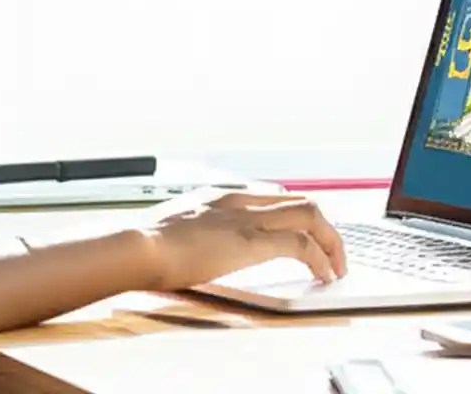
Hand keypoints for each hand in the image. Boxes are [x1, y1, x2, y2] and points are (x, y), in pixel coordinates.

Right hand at [142, 191, 346, 290]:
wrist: (133, 245)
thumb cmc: (141, 245)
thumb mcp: (170, 230)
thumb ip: (187, 232)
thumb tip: (181, 248)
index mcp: (219, 197)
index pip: (273, 196)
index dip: (296, 215)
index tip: (305, 233)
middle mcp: (239, 201)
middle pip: (299, 201)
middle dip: (323, 227)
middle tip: (331, 252)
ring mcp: (247, 219)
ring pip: (310, 214)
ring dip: (330, 241)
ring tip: (336, 266)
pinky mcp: (251, 241)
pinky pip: (301, 245)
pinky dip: (320, 259)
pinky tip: (324, 275)